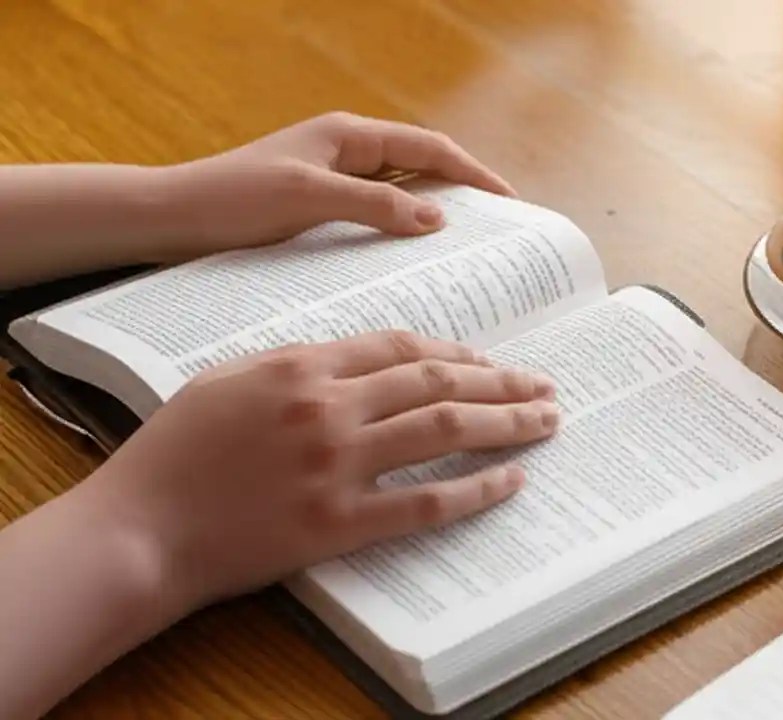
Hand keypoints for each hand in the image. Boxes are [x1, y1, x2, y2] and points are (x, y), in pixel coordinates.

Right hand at [81, 330, 557, 614]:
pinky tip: (510, 480)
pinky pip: (426, 501)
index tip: (483, 359)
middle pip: (437, 380)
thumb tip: (354, 358)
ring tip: (545, 420)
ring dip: (505, 421)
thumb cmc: (174, 453)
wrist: (140, 527)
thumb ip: (296, 362)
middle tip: (541, 385)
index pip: (399, 346)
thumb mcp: (229, 380)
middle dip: (499, 379)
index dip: (453, 350)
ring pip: (444, 428)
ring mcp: (338, 465)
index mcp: (302, 368)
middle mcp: (329, 408)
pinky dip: (476, 488)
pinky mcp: (340, 522)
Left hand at [157, 111, 516, 259]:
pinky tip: (411, 266)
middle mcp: (344, 154)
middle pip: (420, 170)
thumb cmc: (232, 201)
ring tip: (467, 253)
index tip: (510, 203)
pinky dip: (399, 236)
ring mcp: (331, 182)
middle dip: (462, 195)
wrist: (169, 220)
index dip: (473, 173)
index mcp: (348, 136)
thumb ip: (374, 206)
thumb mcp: (308, 199)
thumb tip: (437, 218)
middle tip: (499, 233)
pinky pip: (373, 218)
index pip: (429, 149)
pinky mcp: (317, 211)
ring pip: (399, 196)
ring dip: (432, 218)